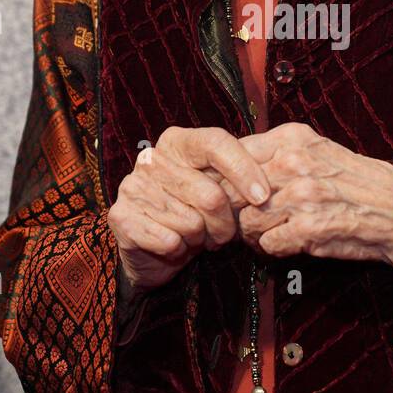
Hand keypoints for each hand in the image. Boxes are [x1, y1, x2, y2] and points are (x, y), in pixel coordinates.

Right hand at [107, 126, 270, 295]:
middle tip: (221, 232)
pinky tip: (174, 245)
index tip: (263, 197)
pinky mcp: (120, 217)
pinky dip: (178, 250)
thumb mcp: (218, 188)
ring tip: (193, 236)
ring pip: (191, 222)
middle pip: (210, 194)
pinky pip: (169, 240)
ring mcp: (132, 186)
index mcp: (178, 141)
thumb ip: (239, 175)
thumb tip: (271, 177)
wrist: (153, 251)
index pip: (215, 143)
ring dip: (201, 239)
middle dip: (225, 224)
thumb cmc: (195, 213)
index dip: (243, 170)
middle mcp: (152, 159)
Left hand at [233, 123, 392, 284]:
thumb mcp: (317, 152)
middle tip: (245, 222)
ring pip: (247, 221)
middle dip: (236, 211)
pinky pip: (267, 244)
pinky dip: (274, 250)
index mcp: (293, 138)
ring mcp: (302, 195)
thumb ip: (278, 153)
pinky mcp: (310, 227)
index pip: (232, 154)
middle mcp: (294, 161)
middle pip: (233, 190)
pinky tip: (289, 245)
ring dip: (254, 235)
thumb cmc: (358, 184)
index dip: (224, 179)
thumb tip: (231, 165)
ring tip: (271, 235)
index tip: (227, 194)